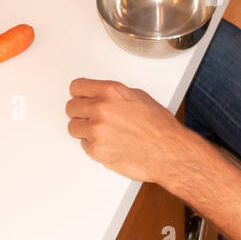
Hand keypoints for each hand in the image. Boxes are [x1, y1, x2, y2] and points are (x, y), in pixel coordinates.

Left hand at [65, 78, 194, 183]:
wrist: (169, 152)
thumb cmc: (160, 127)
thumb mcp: (139, 97)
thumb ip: (115, 95)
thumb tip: (101, 95)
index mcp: (111, 91)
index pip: (77, 87)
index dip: (79, 94)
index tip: (81, 98)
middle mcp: (101, 108)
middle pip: (71, 107)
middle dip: (80, 113)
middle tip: (92, 118)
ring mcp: (97, 130)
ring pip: (73, 127)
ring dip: (84, 130)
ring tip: (103, 133)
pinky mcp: (96, 150)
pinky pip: (83, 145)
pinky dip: (93, 146)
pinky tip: (109, 144)